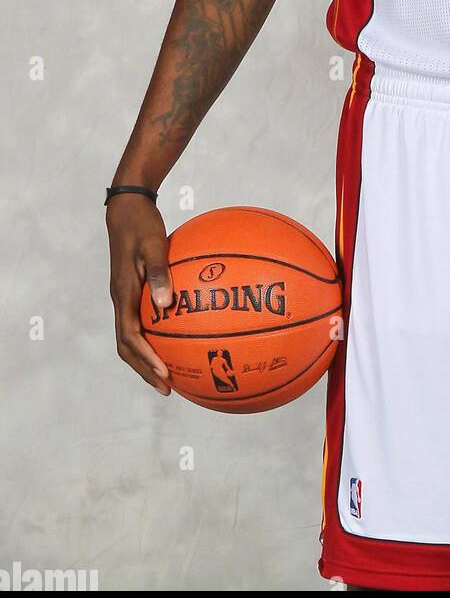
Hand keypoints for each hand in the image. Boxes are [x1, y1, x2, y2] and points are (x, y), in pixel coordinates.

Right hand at [106, 195, 173, 394]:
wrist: (126, 210)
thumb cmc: (142, 225)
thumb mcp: (153, 245)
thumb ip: (160, 273)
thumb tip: (166, 305)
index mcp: (122, 295)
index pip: (130, 338)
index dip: (146, 360)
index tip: (164, 376)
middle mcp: (121, 301)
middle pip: (128, 347)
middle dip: (146, 369)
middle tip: (169, 388)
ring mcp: (126, 298)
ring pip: (132, 337)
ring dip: (148, 357)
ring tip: (172, 373)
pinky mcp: (133, 292)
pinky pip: (142, 321)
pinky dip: (156, 336)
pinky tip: (180, 337)